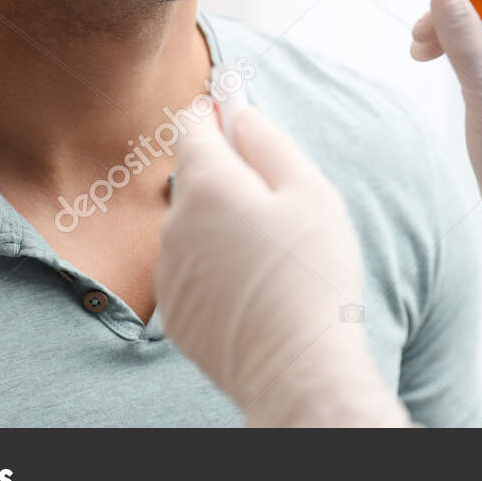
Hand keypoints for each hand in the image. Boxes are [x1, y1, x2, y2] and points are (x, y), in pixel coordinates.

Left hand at [155, 104, 410, 426]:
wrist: (297, 369)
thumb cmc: (312, 275)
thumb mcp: (310, 191)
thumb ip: (268, 141)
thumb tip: (240, 113)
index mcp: (207, 184)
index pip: (192, 125)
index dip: (215, 112)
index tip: (235, 111)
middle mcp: (174, 223)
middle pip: (196, 178)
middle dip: (229, 177)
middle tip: (280, 202)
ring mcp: (169, 271)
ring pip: (194, 226)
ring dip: (222, 226)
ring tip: (274, 256)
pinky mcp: (176, 313)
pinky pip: (194, 270)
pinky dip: (217, 269)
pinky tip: (257, 289)